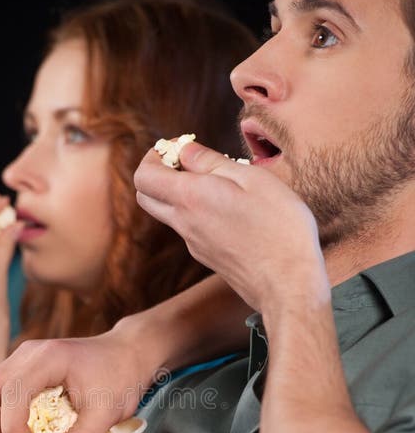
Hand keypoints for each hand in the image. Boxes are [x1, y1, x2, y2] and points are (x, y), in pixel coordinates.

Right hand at [0, 327, 157, 432]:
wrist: (127, 354)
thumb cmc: (119, 377)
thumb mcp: (107, 412)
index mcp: (47, 357)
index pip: (12, 393)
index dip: (13, 428)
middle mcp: (26, 355)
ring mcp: (19, 360)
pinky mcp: (20, 370)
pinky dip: (1, 418)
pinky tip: (24, 432)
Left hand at [134, 142, 326, 313]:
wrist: (288, 284)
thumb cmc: (279, 227)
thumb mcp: (251, 179)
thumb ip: (211, 163)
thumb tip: (184, 151)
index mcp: (190, 199)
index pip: (143, 176)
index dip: (154, 156)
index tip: (178, 148)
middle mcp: (184, 224)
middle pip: (146, 197)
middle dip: (158, 174)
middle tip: (190, 162)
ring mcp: (194, 244)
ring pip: (169, 214)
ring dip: (180, 193)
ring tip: (220, 183)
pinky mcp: (207, 257)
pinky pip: (190, 229)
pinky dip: (198, 212)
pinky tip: (231, 209)